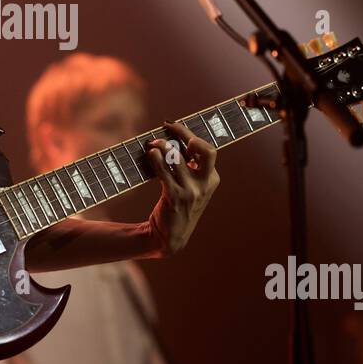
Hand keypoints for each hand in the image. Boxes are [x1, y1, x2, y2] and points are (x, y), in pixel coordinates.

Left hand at [143, 119, 220, 256]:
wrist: (170, 237)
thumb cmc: (179, 207)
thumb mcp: (193, 189)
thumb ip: (190, 168)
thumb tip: (174, 141)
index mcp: (212, 179)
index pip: (208, 149)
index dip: (190, 135)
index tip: (173, 126)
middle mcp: (205, 184)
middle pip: (206, 150)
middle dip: (186, 134)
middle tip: (170, 128)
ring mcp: (191, 191)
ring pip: (179, 158)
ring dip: (164, 146)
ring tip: (153, 142)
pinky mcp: (174, 197)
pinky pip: (164, 171)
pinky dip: (156, 159)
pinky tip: (151, 153)